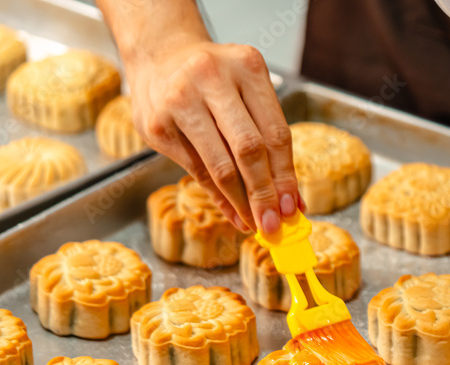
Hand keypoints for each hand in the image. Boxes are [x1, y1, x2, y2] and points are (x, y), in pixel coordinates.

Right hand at [128, 39, 298, 232]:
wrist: (158, 55)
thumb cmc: (213, 80)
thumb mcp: (247, 91)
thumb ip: (269, 138)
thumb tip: (291, 198)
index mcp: (246, 66)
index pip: (275, 132)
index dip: (286, 175)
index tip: (292, 207)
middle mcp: (212, 77)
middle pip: (249, 149)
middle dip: (264, 194)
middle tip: (273, 223)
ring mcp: (181, 100)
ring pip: (221, 165)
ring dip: (241, 202)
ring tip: (253, 222)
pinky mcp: (157, 124)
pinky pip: (196, 170)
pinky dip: (218, 197)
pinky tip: (231, 211)